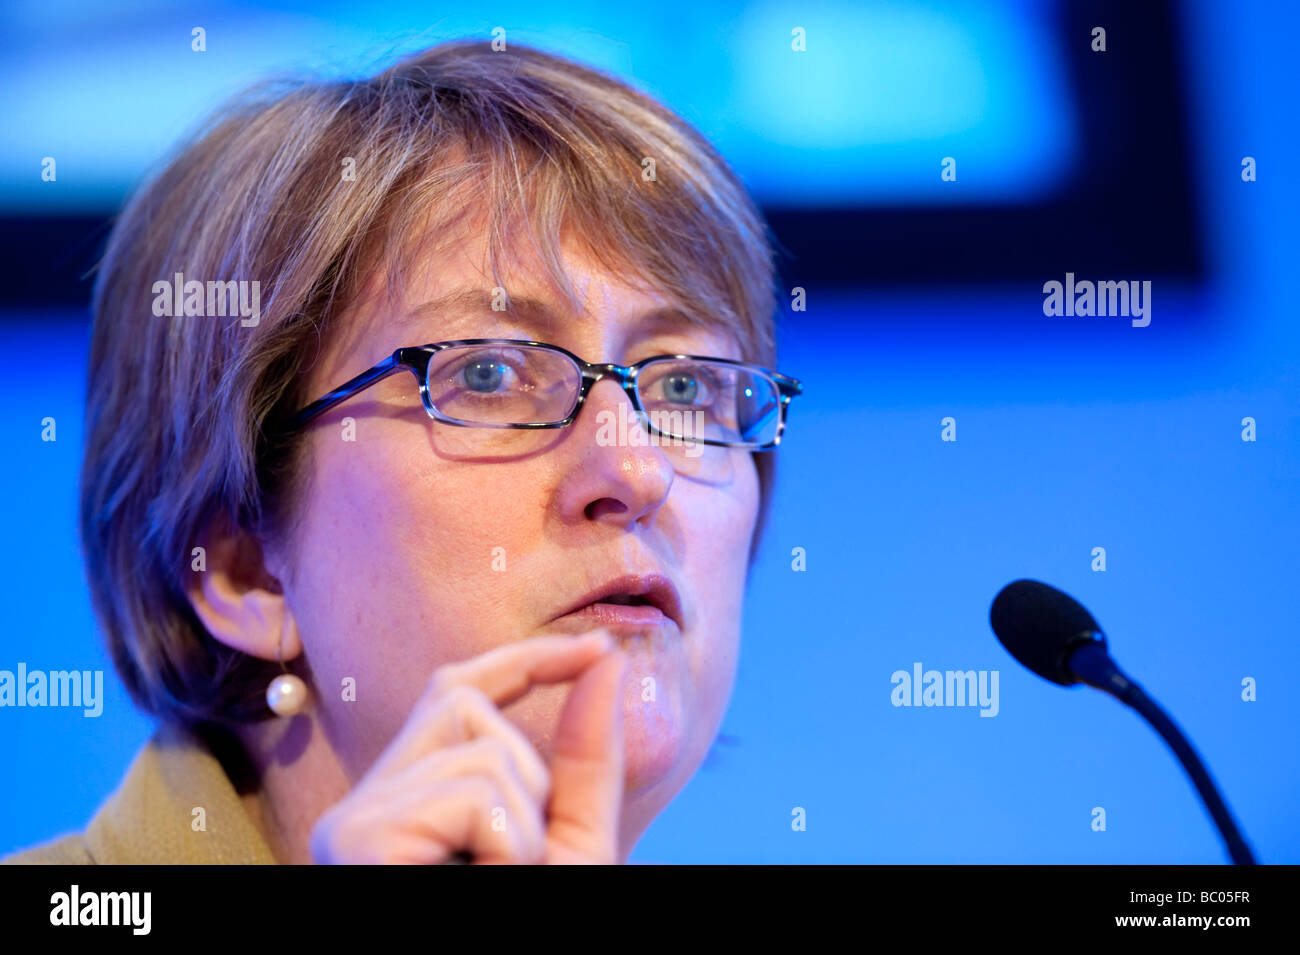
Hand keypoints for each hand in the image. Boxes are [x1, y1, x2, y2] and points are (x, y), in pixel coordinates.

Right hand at [309, 631, 627, 863]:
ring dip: (526, 826)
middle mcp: (363, 805)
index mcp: (406, 803)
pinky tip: (488, 882)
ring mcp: (351, 823)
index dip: (522, 659)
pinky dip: (511, 844)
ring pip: (480, 749)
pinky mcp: (356, 842)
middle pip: (465, 707)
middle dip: (530, 778)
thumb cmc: (527, 929)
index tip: (596, 647)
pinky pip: (474, 794)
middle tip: (515, 864)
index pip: (453, 694)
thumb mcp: (568, 846)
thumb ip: (583, 761)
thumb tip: (604, 660)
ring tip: (497, 883)